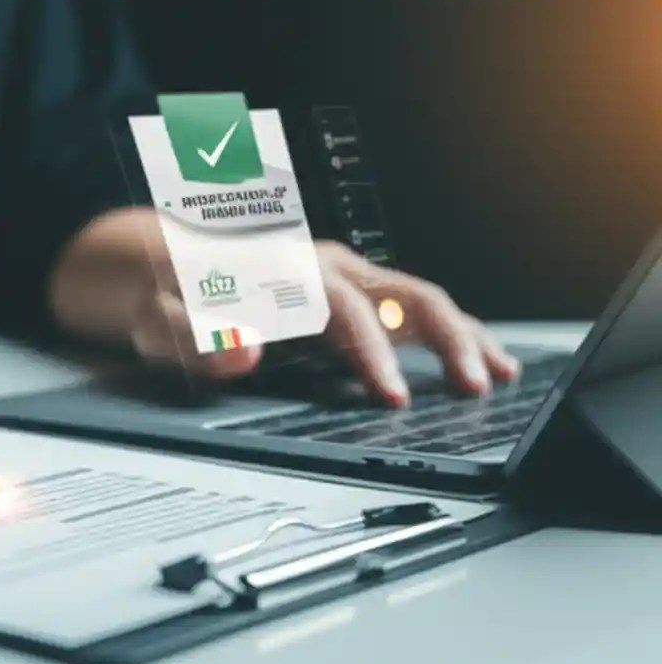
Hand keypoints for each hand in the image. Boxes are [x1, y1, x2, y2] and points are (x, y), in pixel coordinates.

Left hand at [128, 240, 518, 404]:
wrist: (163, 265)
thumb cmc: (166, 298)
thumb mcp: (164, 323)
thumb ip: (199, 337)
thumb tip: (245, 351)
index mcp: (285, 272)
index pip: (345, 309)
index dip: (373, 353)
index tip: (394, 398)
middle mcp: (323, 267)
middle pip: (402, 292)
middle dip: (446, 338)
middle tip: (475, 387)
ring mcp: (342, 276)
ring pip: (419, 297)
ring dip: (462, 335)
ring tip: (500, 376)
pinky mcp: (350, 291)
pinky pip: (411, 307)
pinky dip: (451, 332)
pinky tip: (480, 359)